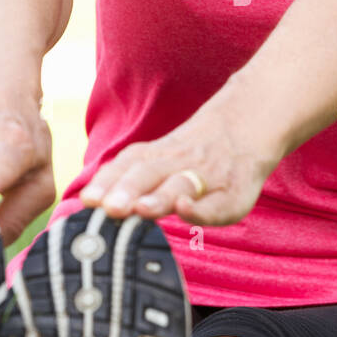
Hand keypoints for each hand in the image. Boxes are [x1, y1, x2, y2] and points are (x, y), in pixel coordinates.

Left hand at [78, 88, 281, 227]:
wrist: (249, 124)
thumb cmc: (195, 152)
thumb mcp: (162, 155)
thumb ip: (130, 176)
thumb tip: (89, 203)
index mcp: (159, 154)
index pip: (128, 165)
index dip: (107, 182)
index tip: (87, 200)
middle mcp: (179, 162)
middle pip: (150, 173)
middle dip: (128, 191)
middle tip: (109, 208)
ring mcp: (208, 176)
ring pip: (181, 185)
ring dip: (160, 197)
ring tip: (141, 210)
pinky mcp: (234, 193)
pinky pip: (219, 203)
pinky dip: (203, 210)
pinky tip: (186, 211)